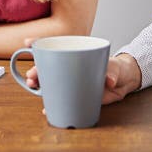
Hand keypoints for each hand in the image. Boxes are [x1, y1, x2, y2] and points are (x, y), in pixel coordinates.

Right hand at [24, 52, 141, 105]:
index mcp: (75, 55)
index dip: (39, 44)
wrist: (123, 82)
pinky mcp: (76, 96)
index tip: (28, 43)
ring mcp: (71, 82)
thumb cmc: (115, 68)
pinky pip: (61, 100)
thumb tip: (109, 81)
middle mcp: (69, 68)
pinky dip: (52, 104)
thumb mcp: (114, 67)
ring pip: (50, 84)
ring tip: (34, 87)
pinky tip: (46, 109)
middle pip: (47, 67)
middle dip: (36, 70)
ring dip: (39, 86)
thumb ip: (111, 73)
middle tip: (31, 76)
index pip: (54, 48)